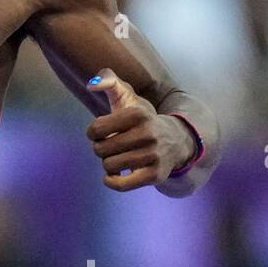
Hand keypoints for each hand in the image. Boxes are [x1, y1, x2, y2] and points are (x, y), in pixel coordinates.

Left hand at [84, 68, 194, 191]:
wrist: (176, 141)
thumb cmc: (141, 119)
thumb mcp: (127, 96)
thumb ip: (108, 81)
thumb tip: (91, 83)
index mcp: (138, 114)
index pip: (95, 128)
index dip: (93, 132)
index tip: (102, 131)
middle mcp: (148, 134)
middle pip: (100, 149)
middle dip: (101, 148)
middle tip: (112, 145)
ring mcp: (153, 156)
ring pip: (109, 166)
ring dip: (108, 163)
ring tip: (119, 156)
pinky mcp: (155, 175)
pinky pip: (121, 185)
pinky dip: (111, 181)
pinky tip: (114, 175)